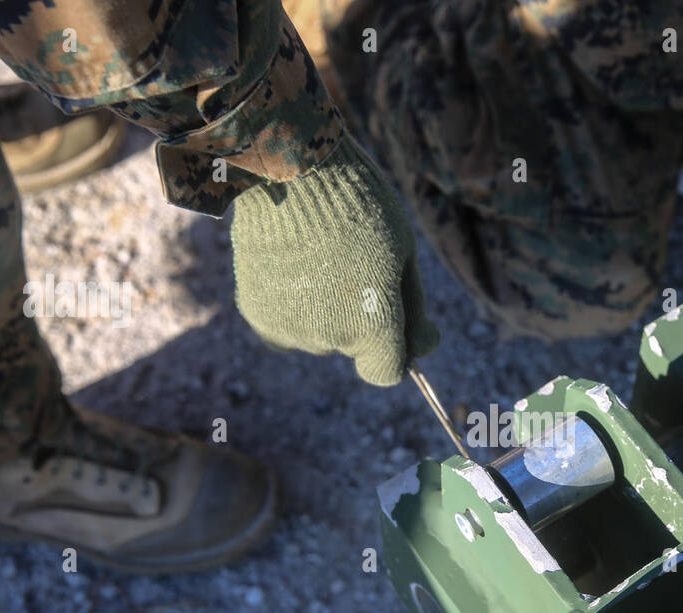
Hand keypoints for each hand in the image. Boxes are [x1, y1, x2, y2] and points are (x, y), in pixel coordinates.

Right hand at [230, 137, 438, 385]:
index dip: (392, 349)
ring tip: (318, 258)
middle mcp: (330, 339)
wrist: (290, 170)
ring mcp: (290, 329)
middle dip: (358, 319)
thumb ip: (414, 309)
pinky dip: (292, 305)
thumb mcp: (404, 252)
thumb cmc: (360, 205)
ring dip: (323, 312)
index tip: (392, 322)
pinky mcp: (257, 315)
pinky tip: (293, 267)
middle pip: (351, 348)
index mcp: (374, 326)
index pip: (385, 372)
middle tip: (351, 265)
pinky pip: (284, 326)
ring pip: (317, 336)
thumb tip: (424, 349)